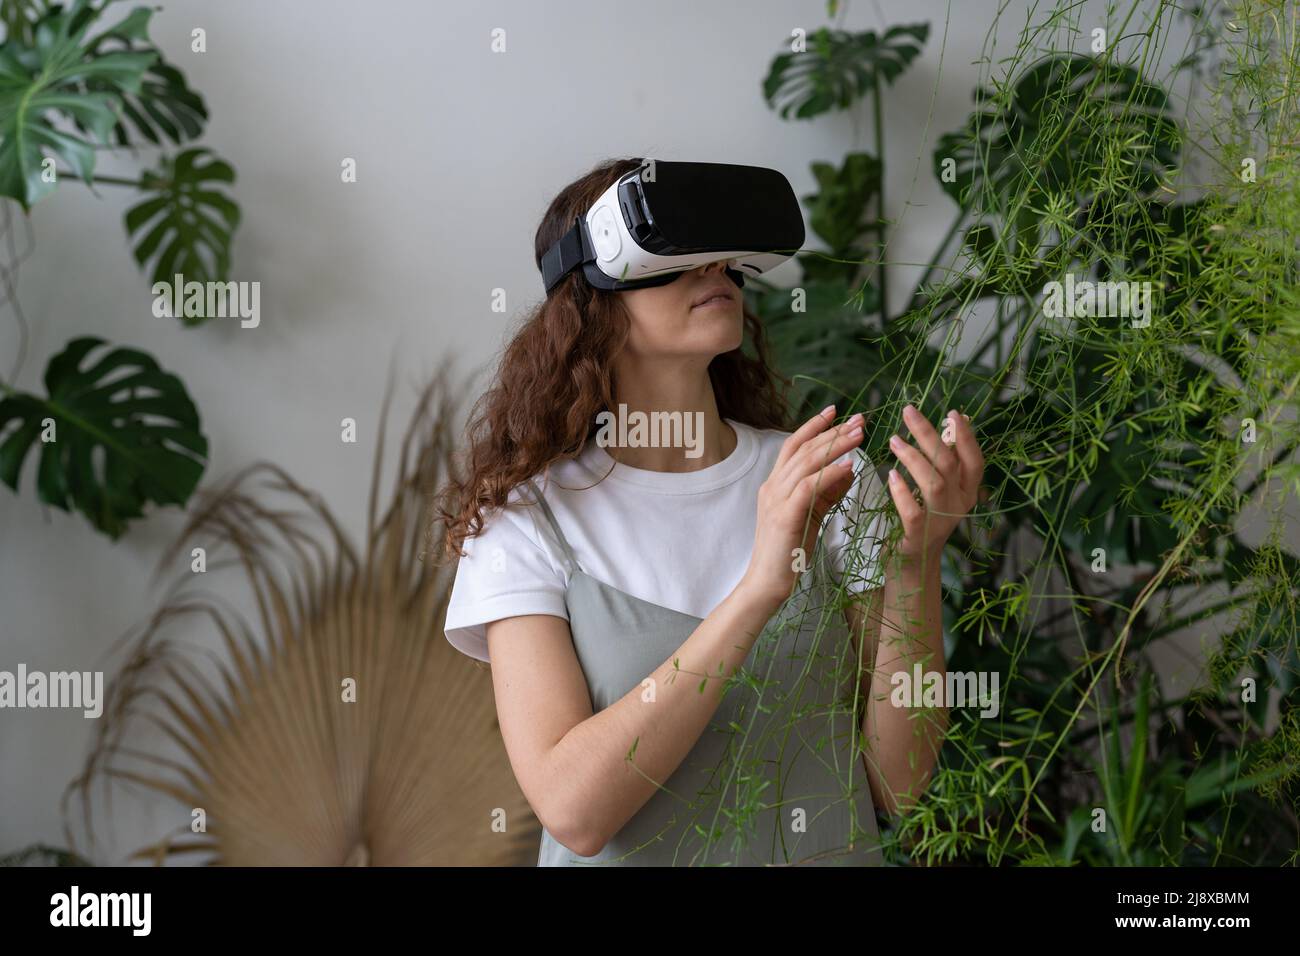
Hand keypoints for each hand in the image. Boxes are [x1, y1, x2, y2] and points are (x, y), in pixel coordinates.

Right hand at [739, 404, 864, 611]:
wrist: (767, 583)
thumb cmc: (789, 552)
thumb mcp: (811, 515)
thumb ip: (827, 492)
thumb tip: (848, 469)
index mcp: (775, 485)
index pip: (793, 446)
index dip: (813, 426)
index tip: (836, 412)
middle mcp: (772, 487)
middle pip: (802, 449)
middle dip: (831, 432)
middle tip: (859, 420)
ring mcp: (776, 500)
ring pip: (806, 463)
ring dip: (834, 446)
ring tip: (859, 435)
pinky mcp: (784, 516)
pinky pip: (808, 487)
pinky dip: (829, 473)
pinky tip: (848, 465)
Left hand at [885, 404, 985, 560]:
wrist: (912, 562)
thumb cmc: (924, 516)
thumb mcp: (940, 488)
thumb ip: (946, 461)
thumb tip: (954, 420)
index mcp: (967, 491)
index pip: (975, 461)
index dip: (967, 437)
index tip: (953, 412)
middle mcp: (958, 505)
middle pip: (949, 464)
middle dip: (929, 435)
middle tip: (908, 412)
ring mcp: (940, 521)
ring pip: (933, 483)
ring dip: (913, 458)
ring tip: (894, 440)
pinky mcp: (918, 535)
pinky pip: (913, 511)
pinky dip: (901, 491)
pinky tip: (891, 475)